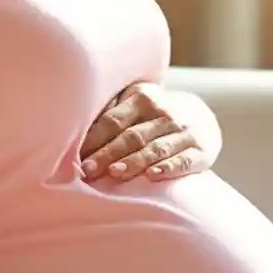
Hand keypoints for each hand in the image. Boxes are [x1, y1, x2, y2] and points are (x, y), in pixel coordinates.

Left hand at [78, 82, 221, 181]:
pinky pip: (184, 160)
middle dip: (109, 153)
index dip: (94, 138)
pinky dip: (169, 167)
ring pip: (155, 148)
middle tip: (89, 170)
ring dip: (134, 161)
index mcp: (143, 97)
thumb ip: (110, 113)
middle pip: (132, 136)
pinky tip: (153, 175)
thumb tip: (70, 129)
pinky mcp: (201, 151)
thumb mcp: (135, 102)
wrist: (202, 117)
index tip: (77, 156)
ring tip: (115, 173)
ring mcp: (185, 132)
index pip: (114, 120)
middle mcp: (165, 113)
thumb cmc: (153, 114)